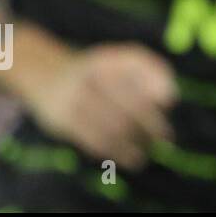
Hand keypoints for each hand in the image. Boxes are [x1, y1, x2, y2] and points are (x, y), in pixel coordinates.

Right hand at [23, 40, 176, 170]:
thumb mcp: (123, 62)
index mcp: (109, 58)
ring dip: (134, 143)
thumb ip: (152, 73)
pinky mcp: (61, 118)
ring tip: (146, 154)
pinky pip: (93, 139)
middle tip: (165, 138)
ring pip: (113, 125)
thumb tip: (170, 100)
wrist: (46, 76)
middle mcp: (90, 73)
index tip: (169, 102)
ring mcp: (74, 95)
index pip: (139, 69)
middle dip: (152, 123)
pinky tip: (128, 158)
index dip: (158, 85)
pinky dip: (115, 152)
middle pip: (130, 103)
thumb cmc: (99, 73)